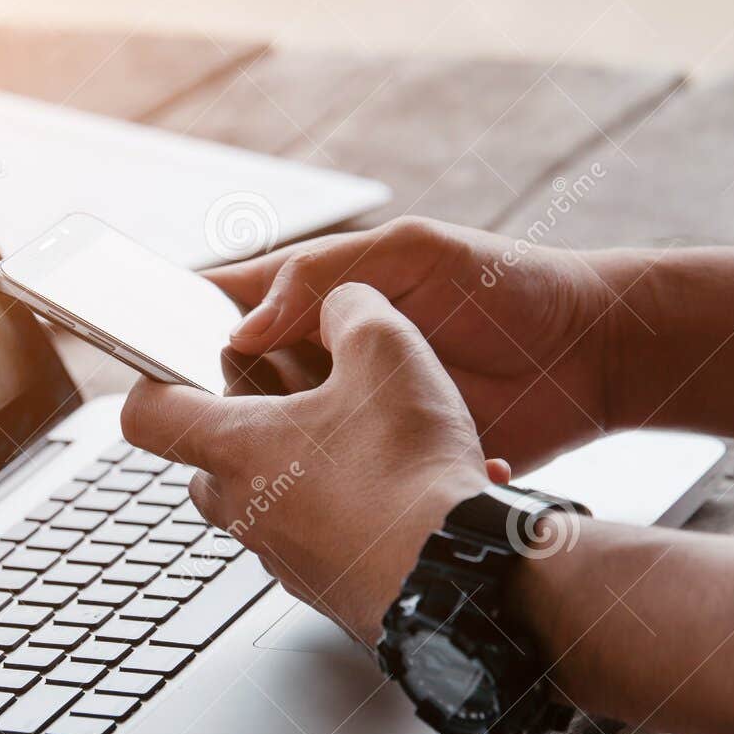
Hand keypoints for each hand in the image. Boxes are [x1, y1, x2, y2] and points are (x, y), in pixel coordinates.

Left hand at [121, 282, 488, 641]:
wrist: (456, 577)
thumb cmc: (410, 472)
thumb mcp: (387, 352)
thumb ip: (351, 308)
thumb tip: (342, 303)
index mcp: (235, 449)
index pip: (146, 414)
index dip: (158, 380)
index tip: (186, 362)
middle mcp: (245, 510)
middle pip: (210, 456)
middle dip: (248, 419)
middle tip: (302, 392)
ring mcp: (284, 554)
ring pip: (269, 494)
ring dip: (304, 460)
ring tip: (367, 434)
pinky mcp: (326, 585)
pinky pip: (320, 531)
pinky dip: (348, 503)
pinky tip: (405, 484)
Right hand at [209, 218, 624, 468]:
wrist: (591, 359)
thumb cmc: (510, 284)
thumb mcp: (416, 251)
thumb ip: (326, 275)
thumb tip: (245, 327)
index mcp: (317, 293)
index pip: (226, 300)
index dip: (178, 319)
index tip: (142, 347)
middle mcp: (322, 352)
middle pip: (234, 381)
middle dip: (225, 402)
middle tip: (242, 415)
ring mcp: (347, 408)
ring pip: (276, 437)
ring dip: (280, 449)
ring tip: (303, 455)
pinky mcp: (380, 457)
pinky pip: (333, 475)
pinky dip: (338, 482)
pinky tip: (362, 480)